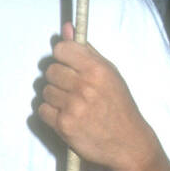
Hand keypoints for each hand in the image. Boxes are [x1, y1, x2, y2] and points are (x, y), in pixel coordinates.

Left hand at [38, 21, 160, 170]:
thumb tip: (66, 28)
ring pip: (45, 91)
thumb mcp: (109, 73)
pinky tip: (64, 115)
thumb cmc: (118, 105)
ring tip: (70, 103)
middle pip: (50, 71)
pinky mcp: (64, 125)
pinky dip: (49, 113)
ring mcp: (73, 106)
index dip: (61, 57)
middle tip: (70, 88)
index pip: (61, 50)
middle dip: (57, 78)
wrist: (127, 142)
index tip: (67, 64)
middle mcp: (84, 86)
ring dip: (53, 97)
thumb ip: (86, 51)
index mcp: (97, 69)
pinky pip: (42, 110)